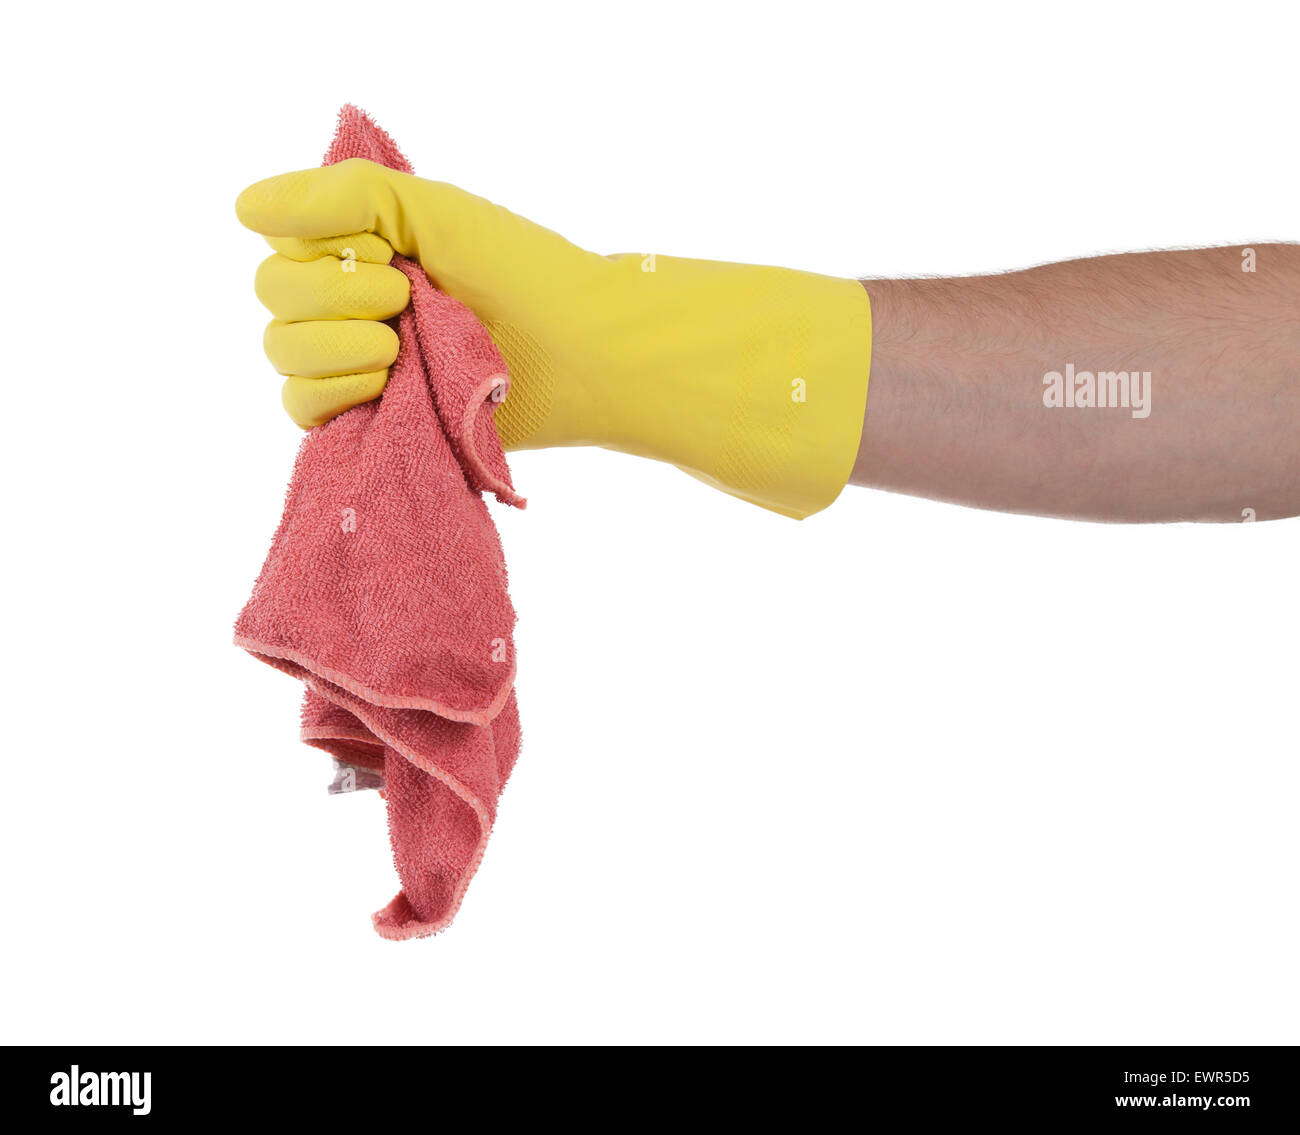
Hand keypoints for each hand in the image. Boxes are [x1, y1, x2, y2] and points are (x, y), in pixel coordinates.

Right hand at [237, 159, 870, 516]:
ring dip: (337, 344)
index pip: (280, 243)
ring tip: (401, 348)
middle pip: (273, 299)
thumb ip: (342, 195)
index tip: (389, 253)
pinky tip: (384, 382)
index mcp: (361, 250)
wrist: (578, 353)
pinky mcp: (372, 419)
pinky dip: (334, 391)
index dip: (321, 248)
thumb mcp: (432, 211)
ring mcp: (359, 364)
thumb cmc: (520, 273)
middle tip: (408, 299)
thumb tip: (245, 206)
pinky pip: (303, 410)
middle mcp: (351, 305)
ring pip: (282, 354)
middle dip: (334, 295)